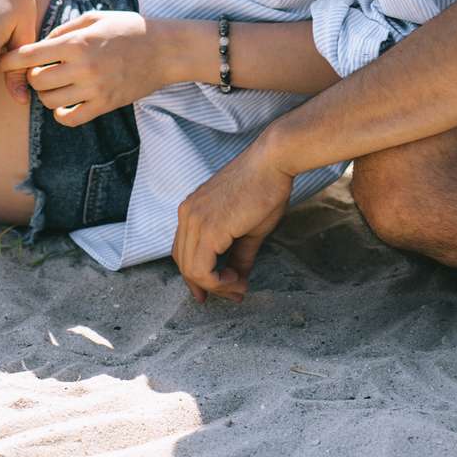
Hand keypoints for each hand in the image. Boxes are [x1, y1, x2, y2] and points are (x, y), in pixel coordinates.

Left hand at [0, 9, 172, 124]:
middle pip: (35, 81)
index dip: (9, 60)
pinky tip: (65, 102)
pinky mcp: (104, 105)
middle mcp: (83, 67)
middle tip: (39, 70)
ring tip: (55, 83)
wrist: (165, 50)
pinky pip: (69, 118)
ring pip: (49, 101)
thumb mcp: (96, 18)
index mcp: (78, 43)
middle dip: (31, 76)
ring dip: (46, 93)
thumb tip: (40, 44)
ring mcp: (94, 89)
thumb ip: (64, 30)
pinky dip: (60, 113)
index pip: (30, 55)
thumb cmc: (130, 28)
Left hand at [172, 137, 293, 303]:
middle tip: (233, 294)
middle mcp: (187, 214)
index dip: (198, 276)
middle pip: (184, 264)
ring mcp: (195, 221)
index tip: (219, 289)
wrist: (272, 162)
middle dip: (207, 286)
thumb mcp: (249, 227)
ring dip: (216, 286)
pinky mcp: (208, 229)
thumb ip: (238, 253)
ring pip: (191, 270)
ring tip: (239, 286)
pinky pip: (202, 269)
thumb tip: (238, 277)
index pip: (184, 252)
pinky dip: (218, 282)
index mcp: (192, 210)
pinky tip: (237, 279)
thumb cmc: (265, 187)